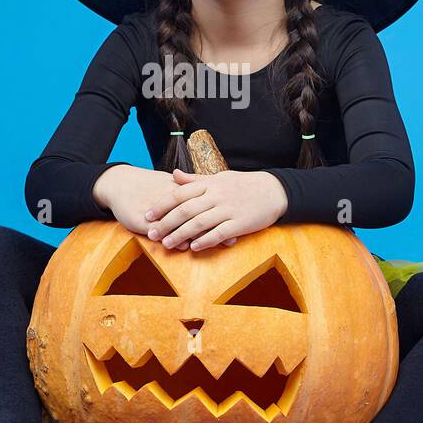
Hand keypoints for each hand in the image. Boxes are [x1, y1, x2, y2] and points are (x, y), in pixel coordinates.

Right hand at [92, 165, 238, 245]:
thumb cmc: (147, 186)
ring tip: (215, 247)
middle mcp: (171, 199)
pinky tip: (186, 247)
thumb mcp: (168, 185)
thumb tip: (209, 198)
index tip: (237, 222)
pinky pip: (163, 231)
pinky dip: (175, 239)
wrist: (120, 184)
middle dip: (215, 228)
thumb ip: (188, 190)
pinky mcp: (145, 220)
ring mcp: (158, 210)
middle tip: (232, 239)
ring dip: (197, 237)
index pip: (204, 201)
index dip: (220, 213)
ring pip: (181, 225)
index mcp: (179, 189)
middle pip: (197, 214)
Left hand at [143, 169, 287, 251]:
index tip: (147, 215)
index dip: (162, 205)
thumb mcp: (219, 178)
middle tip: (151, 234)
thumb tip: (174, 174)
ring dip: (180, 234)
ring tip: (166, 244)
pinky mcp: (240, 223)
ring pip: (199, 223)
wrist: (275, 191)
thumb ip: (195, 180)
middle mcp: (217, 196)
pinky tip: (193, 248)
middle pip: (186, 210)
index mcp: (210, 184)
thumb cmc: (244, 185)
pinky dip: (205, 241)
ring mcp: (229, 210)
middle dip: (166, 223)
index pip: (180, 194)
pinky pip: (219, 233)